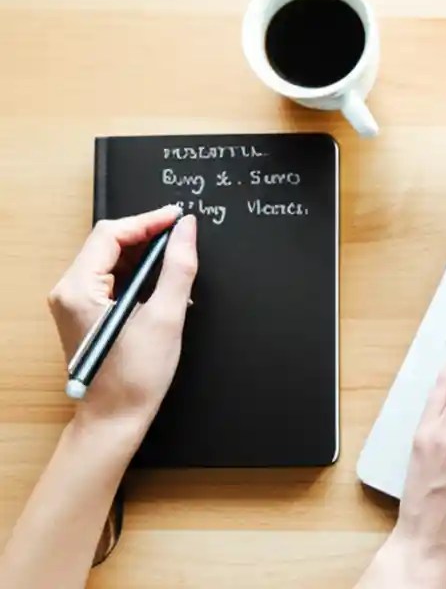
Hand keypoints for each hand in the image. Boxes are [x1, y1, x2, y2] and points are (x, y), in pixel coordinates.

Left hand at [47, 206, 197, 434]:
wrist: (115, 418)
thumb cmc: (134, 377)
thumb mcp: (165, 317)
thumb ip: (178, 268)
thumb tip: (187, 231)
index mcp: (78, 289)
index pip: (111, 234)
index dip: (148, 221)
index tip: (179, 218)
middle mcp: (68, 291)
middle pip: (108, 243)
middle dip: (147, 235)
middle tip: (182, 235)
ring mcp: (74, 302)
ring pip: (111, 260)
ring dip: (144, 256)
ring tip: (177, 261)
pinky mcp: (85, 313)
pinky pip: (111, 279)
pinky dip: (138, 274)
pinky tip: (163, 284)